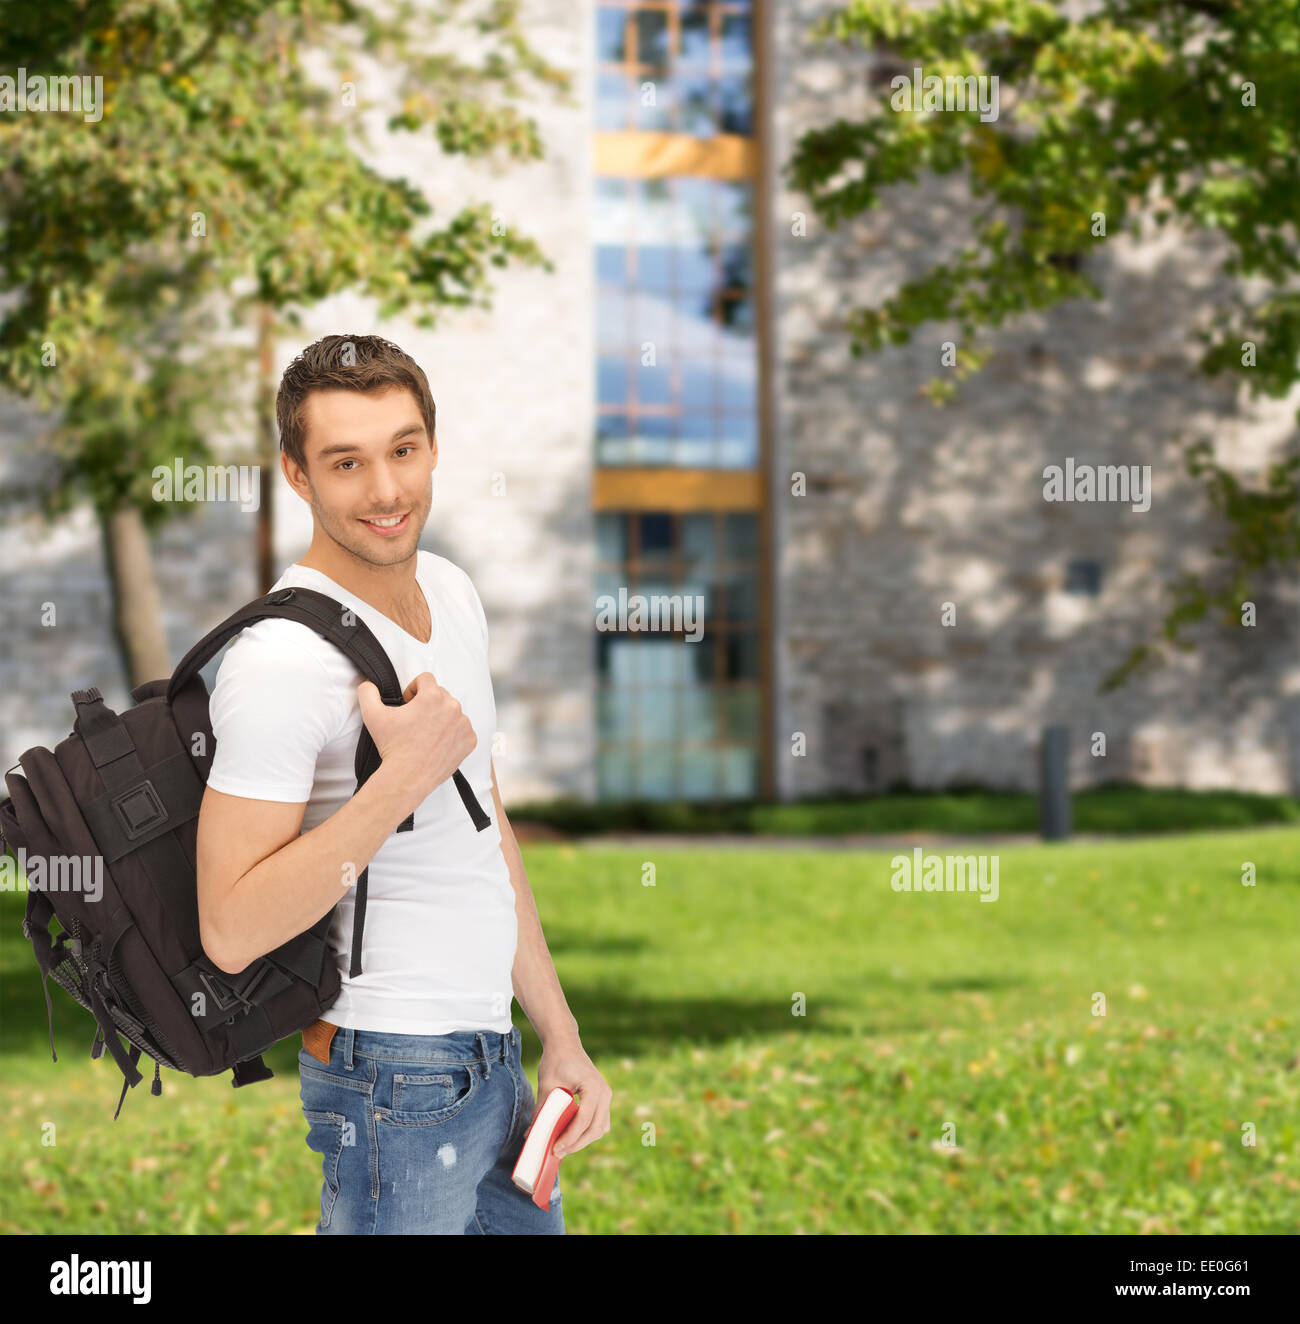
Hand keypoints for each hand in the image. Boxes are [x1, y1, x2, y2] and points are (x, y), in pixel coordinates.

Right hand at [356, 672, 476, 807]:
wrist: (407, 777)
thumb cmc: (394, 747)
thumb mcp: (372, 715)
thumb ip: (368, 692)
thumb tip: (368, 684)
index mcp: (432, 697)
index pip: (425, 679)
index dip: (413, 689)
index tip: (408, 703)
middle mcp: (452, 708)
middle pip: (440, 694)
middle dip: (427, 703)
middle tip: (415, 720)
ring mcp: (463, 725)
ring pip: (452, 711)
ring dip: (440, 717)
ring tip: (426, 733)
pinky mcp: (469, 740)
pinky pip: (462, 729)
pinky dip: (452, 733)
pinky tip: (437, 742)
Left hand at [535, 1038, 611, 1157]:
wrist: (565, 1044)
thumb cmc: (555, 1061)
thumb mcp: (546, 1086)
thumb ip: (541, 1111)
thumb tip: (531, 1136)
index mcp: (593, 1088)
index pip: (583, 1120)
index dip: (569, 1138)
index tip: (555, 1148)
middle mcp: (605, 1092)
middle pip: (595, 1129)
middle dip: (576, 1144)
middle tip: (557, 1152)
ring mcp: (606, 1095)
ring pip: (600, 1128)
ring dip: (583, 1140)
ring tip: (563, 1146)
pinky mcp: (602, 1098)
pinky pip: (600, 1122)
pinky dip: (587, 1132)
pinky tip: (571, 1135)